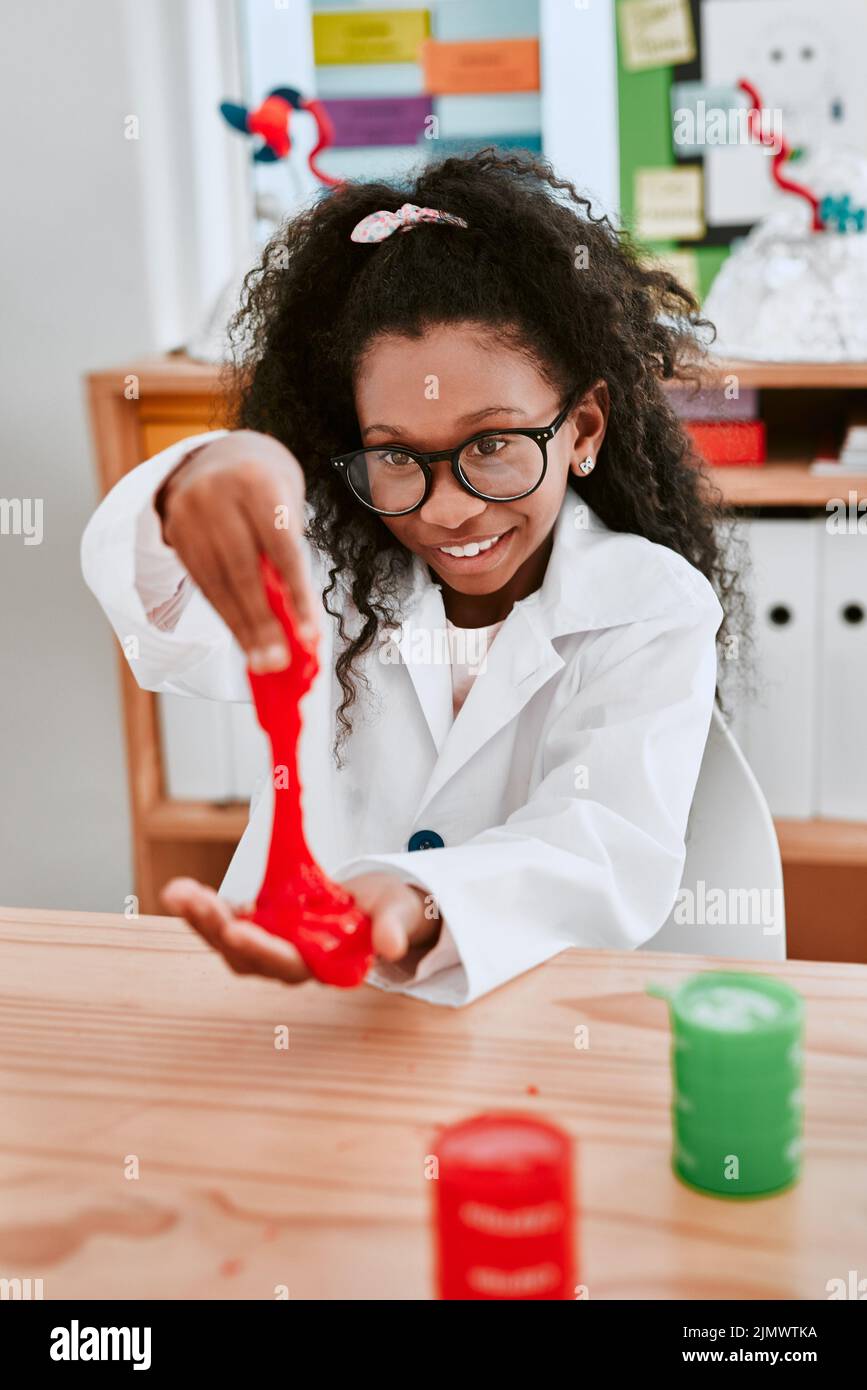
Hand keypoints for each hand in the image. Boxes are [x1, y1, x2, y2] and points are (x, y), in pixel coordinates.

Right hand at [156, 430, 320, 672]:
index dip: (295, 595)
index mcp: (257, 481)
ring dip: (241, 628)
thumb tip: (297, 625)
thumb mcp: (286, 510)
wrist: (223, 455)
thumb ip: (286, 558)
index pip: (281, 549)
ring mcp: (189, 511)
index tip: (308, 635)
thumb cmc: (269, 491)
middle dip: (262, 623)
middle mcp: (217, 492)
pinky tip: (240, 636)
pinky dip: (223, 612)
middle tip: (277, 662)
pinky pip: (200, 581)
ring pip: (217, 582)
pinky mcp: (173, 530)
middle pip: (242, 570)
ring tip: (261, 661)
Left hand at [160, 872, 440, 985]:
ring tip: (176, 892)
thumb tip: (390, 947)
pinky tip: (183, 892)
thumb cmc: (390, 912)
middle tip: (190, 899)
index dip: (261, 950)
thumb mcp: (400, 913)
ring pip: (228, 941)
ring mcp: (271, 944)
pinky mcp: (260, 924)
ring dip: (200, 920)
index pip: (287, 964)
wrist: (381, 905)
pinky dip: (203, 909)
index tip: (237, 930)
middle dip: (216, 929)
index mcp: (325, 964)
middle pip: (245, 955)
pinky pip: (225, 921)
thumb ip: (393, 929)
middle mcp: (291, 961)